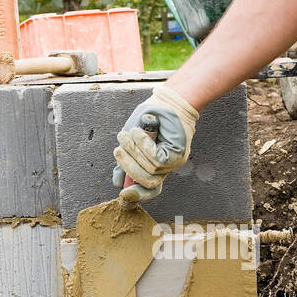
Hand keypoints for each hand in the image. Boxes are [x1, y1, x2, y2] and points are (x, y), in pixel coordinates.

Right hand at [112, 87, 199, 203]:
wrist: (167, 101)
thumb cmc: (150, 118)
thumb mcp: (131, 141)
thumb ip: (125, 161)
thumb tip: (118, 182)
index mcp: (154, 168)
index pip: (148, 190)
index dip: (137, 195)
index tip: (124, 195)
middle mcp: (166, 168)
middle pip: (147, 182)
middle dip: (128, 166)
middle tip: (119, 148)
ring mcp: (174, 162)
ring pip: (150, 170)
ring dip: (135, 151)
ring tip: (131, 133)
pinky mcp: (178, 153)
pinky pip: (157, 159)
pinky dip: (145, 146)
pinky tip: (140, 133)